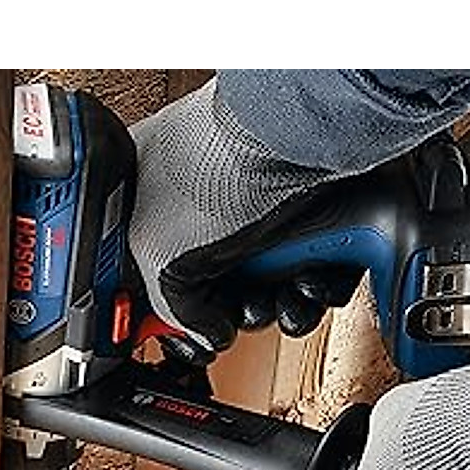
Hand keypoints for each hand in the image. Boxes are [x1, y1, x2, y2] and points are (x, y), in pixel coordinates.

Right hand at [128, 79, 363, 356]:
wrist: (296, 133)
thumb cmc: (216, 163)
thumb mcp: (156, 253)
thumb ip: (170, 310)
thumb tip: (202, 336)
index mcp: (152, 202)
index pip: (153, 273)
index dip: (167, 312)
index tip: (178, 334)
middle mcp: (207, 203)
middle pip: (219, 288)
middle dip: (232, 315)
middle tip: (234, 314)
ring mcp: (262, 206)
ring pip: (271, 287)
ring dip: (278, 310)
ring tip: (277, 299)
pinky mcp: (314, 216)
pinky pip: (317, 273)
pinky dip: (316, 291)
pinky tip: (307, 283)